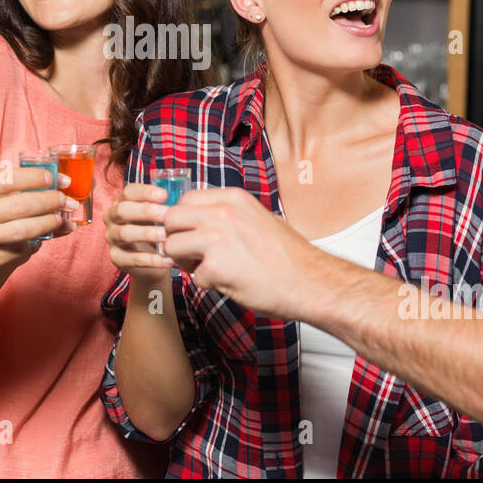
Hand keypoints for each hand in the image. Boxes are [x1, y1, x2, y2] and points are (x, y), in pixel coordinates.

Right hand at [0, 167, 77, 289]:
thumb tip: (28, 183)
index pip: (7, 178)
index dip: (36, 177)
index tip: (54, 179)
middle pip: (22, 205)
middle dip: (51, 201)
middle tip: (67, 200)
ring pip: (24, 231)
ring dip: (49, 225)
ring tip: (62, 220)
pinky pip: (16, 253)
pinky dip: (33, 245)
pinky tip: (40, 240)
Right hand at [104, 183, 175, 277]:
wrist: (152, 261)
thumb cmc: (156, 229)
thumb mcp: (159, 215)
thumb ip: (165, 206)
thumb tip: (183, 200)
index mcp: (122, 202)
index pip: (129, 192)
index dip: (145, 192)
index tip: (164, 195)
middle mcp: (112, 218)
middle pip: (123, 210)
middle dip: (145, 212)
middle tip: (166, 215)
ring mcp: (112, 238)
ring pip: (125, 233)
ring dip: (147, 234)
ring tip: (167, 237)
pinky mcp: (116, 258)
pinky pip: (132, 258)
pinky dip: (152, 260)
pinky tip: (169, 259)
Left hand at [161, 186, 324, 320]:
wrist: (311, 282)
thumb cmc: (287, 256)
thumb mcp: (258, 219)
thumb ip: (228, 216)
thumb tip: (199, 221)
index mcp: (233, 198)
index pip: (185, 200)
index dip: (184, 221)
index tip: (192, 236)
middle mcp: (222, 212)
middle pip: (171, 219)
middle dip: (176, 239)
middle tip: (192, 255)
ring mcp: (217, 238)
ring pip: (172, 246)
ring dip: (185, 263)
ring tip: (210, 270)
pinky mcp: (216, 266)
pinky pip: (193, 276)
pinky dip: (208, 284)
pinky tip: (231, 283)